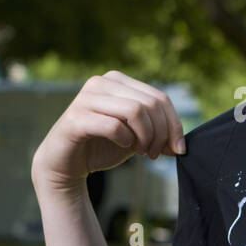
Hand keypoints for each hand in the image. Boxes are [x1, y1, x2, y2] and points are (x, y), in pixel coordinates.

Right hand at [32, 71, 186, 192]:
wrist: (65, 164)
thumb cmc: (101, 147)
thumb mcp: (136, 139)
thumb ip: (157, 136)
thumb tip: (181, 146)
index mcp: (117, 81)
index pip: (159, 97)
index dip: (174, 124)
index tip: (177, 149)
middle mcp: (100, 83)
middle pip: (150, 104)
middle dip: (160, 133)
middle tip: (154, 154)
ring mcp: (86, 98)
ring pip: (135, 111)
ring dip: (145, 137)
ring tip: (142, 152)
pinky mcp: (75, 118)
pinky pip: (113, 126)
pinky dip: (125, 140)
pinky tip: (124, 147)